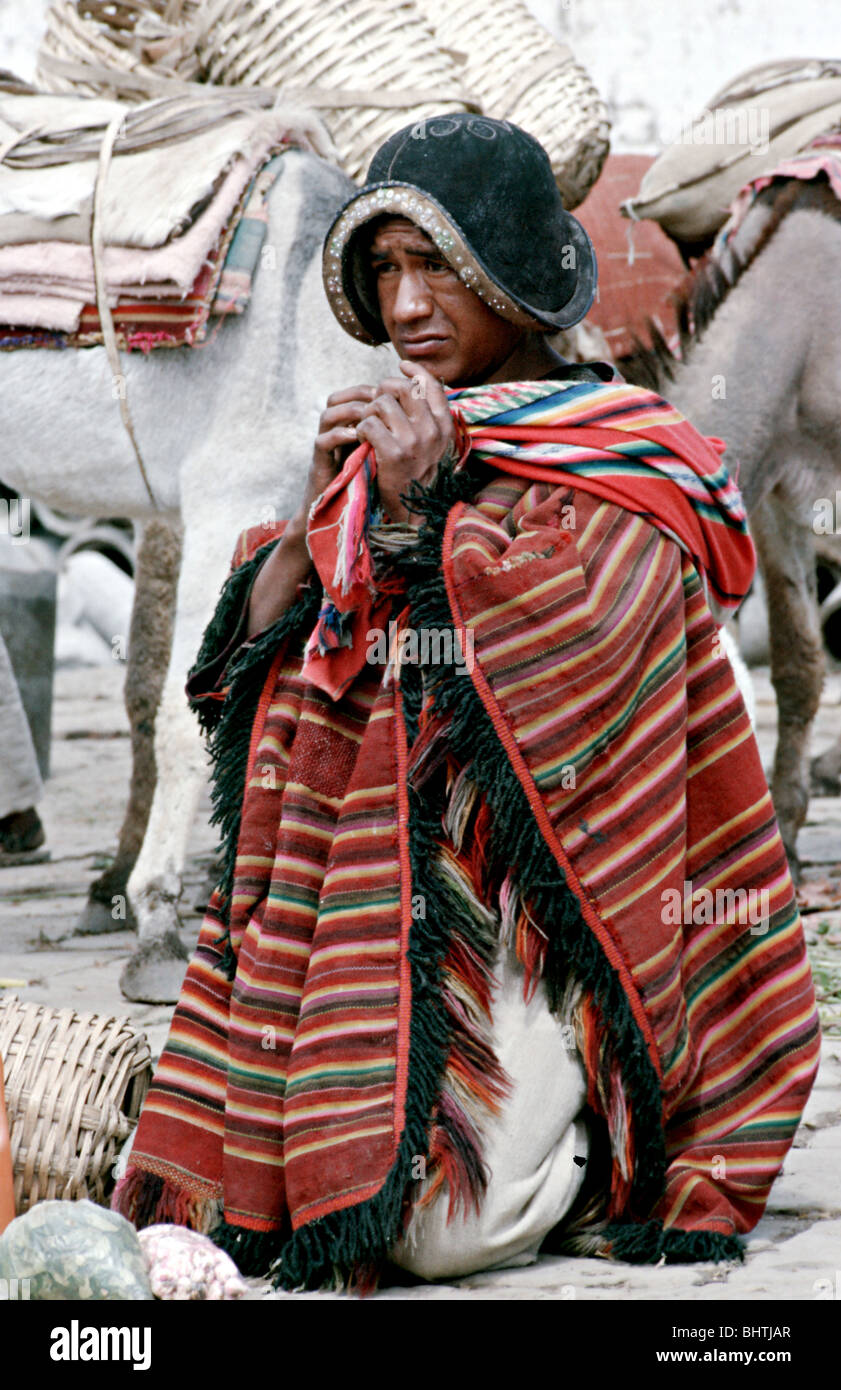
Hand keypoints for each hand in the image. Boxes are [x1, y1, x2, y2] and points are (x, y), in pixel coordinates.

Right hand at [291, 383, 379, 534]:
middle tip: (379, 400)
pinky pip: (322, 442)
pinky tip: (357, 438)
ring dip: (350, 412)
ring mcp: (326, 448)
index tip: (392, 395)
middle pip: (337, 399)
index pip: (354, 397)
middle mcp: (334, 434)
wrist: (340, 516)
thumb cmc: (365, 486)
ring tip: (369, 418)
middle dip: (360, 396)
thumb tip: (417, 423)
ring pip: (327, 415)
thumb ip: (390, 438)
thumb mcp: (381, 457)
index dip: (371, 390)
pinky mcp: (319, 464)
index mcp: (349, 429)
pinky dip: (339, 436)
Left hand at [356, 362, 454, 522]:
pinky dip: (361, 429)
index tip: (401, 365)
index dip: (415, 370)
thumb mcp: (436, 445)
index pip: (431, 384)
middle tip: (375, 404)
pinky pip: (369, 423)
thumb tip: (417, 384)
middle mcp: (432, 430)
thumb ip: (430, 418)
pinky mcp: (393, 453)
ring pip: (382, 403)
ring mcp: (414, 441)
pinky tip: (363, 440)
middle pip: (402, 387)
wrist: (416, 512)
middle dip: (383, 390)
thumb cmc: (421, 476)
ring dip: (369, 412)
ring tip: (368, 426)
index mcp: (444, 426)